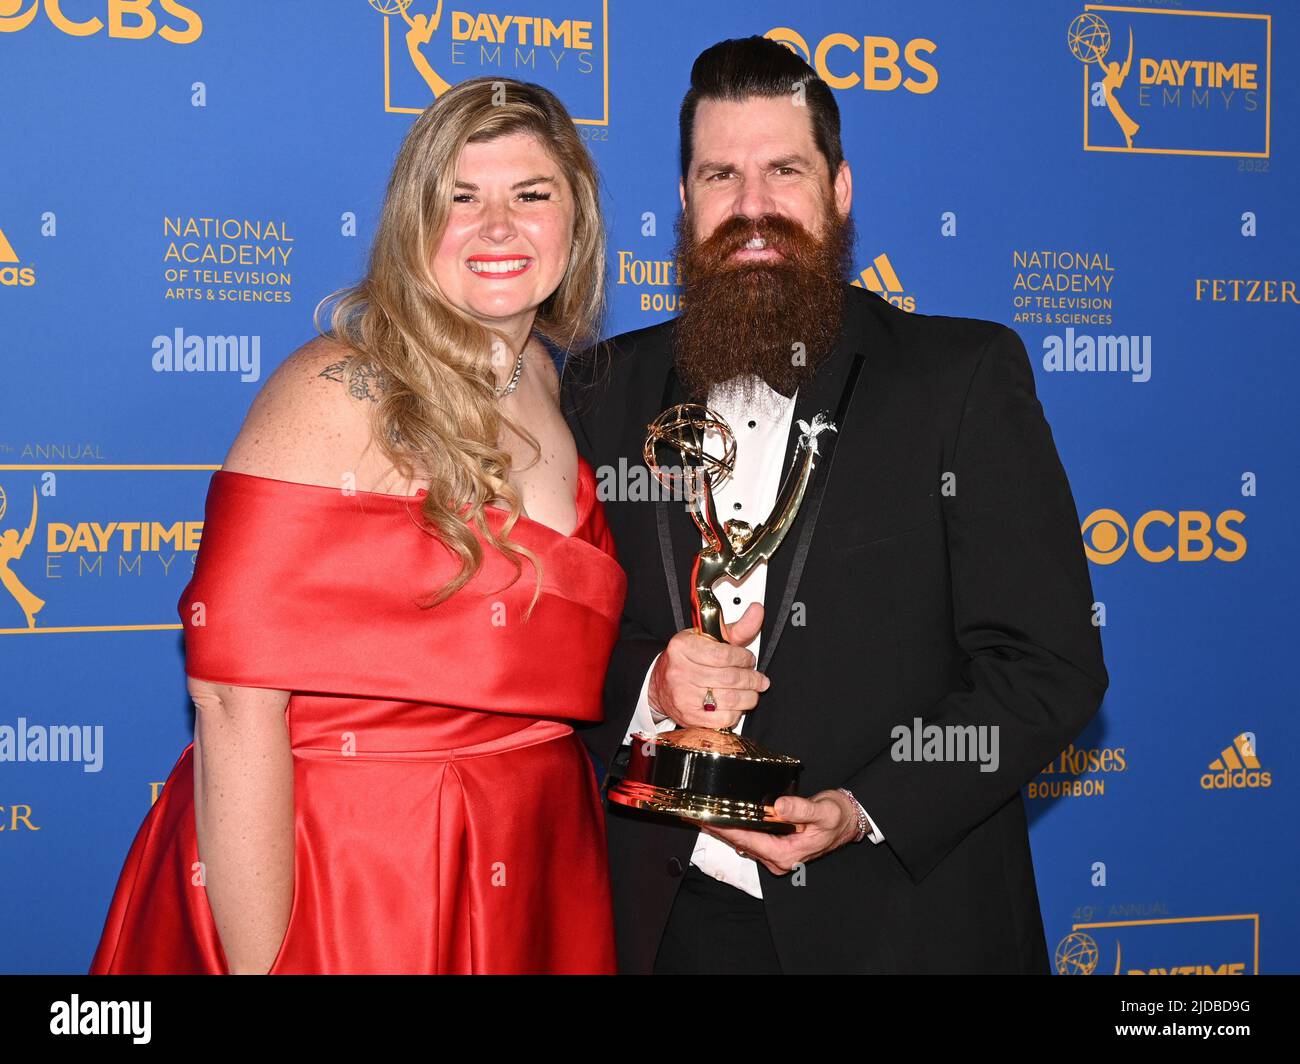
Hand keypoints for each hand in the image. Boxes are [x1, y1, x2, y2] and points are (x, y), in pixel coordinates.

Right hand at [647, 603, 769, 728]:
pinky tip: (736, 705)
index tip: (749, 659)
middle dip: (752, 679)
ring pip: (729, 699)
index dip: (744, 658)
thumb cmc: (688, 659)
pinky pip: (723, 718)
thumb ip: (736, 628)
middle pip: (729, 678)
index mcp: (683, 647)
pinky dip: (736, 713)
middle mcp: (680, 671)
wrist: (660, 685)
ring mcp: (683, 696)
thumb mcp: (708, 638)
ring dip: (749, 697)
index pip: (724, 655)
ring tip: (752, 692)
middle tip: (759, 679)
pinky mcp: (689, 717)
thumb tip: (758, 611)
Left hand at [699, 790, 859, 874]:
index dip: (725, 830)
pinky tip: (724, 820)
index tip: (705, 819)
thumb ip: (800, 809)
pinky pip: (751, 840)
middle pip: (741, 844)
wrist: (849, 821)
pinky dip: (736, 831)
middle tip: (694, 815)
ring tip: (703, 816)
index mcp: (787, 853)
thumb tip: (778, 806)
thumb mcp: (822, 812)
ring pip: (744, 843)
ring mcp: (777, 856)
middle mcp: (779, 860)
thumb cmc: (837, 817)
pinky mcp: (777, 849)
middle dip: (718, 830)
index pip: (748, 841)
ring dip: (724, 831)